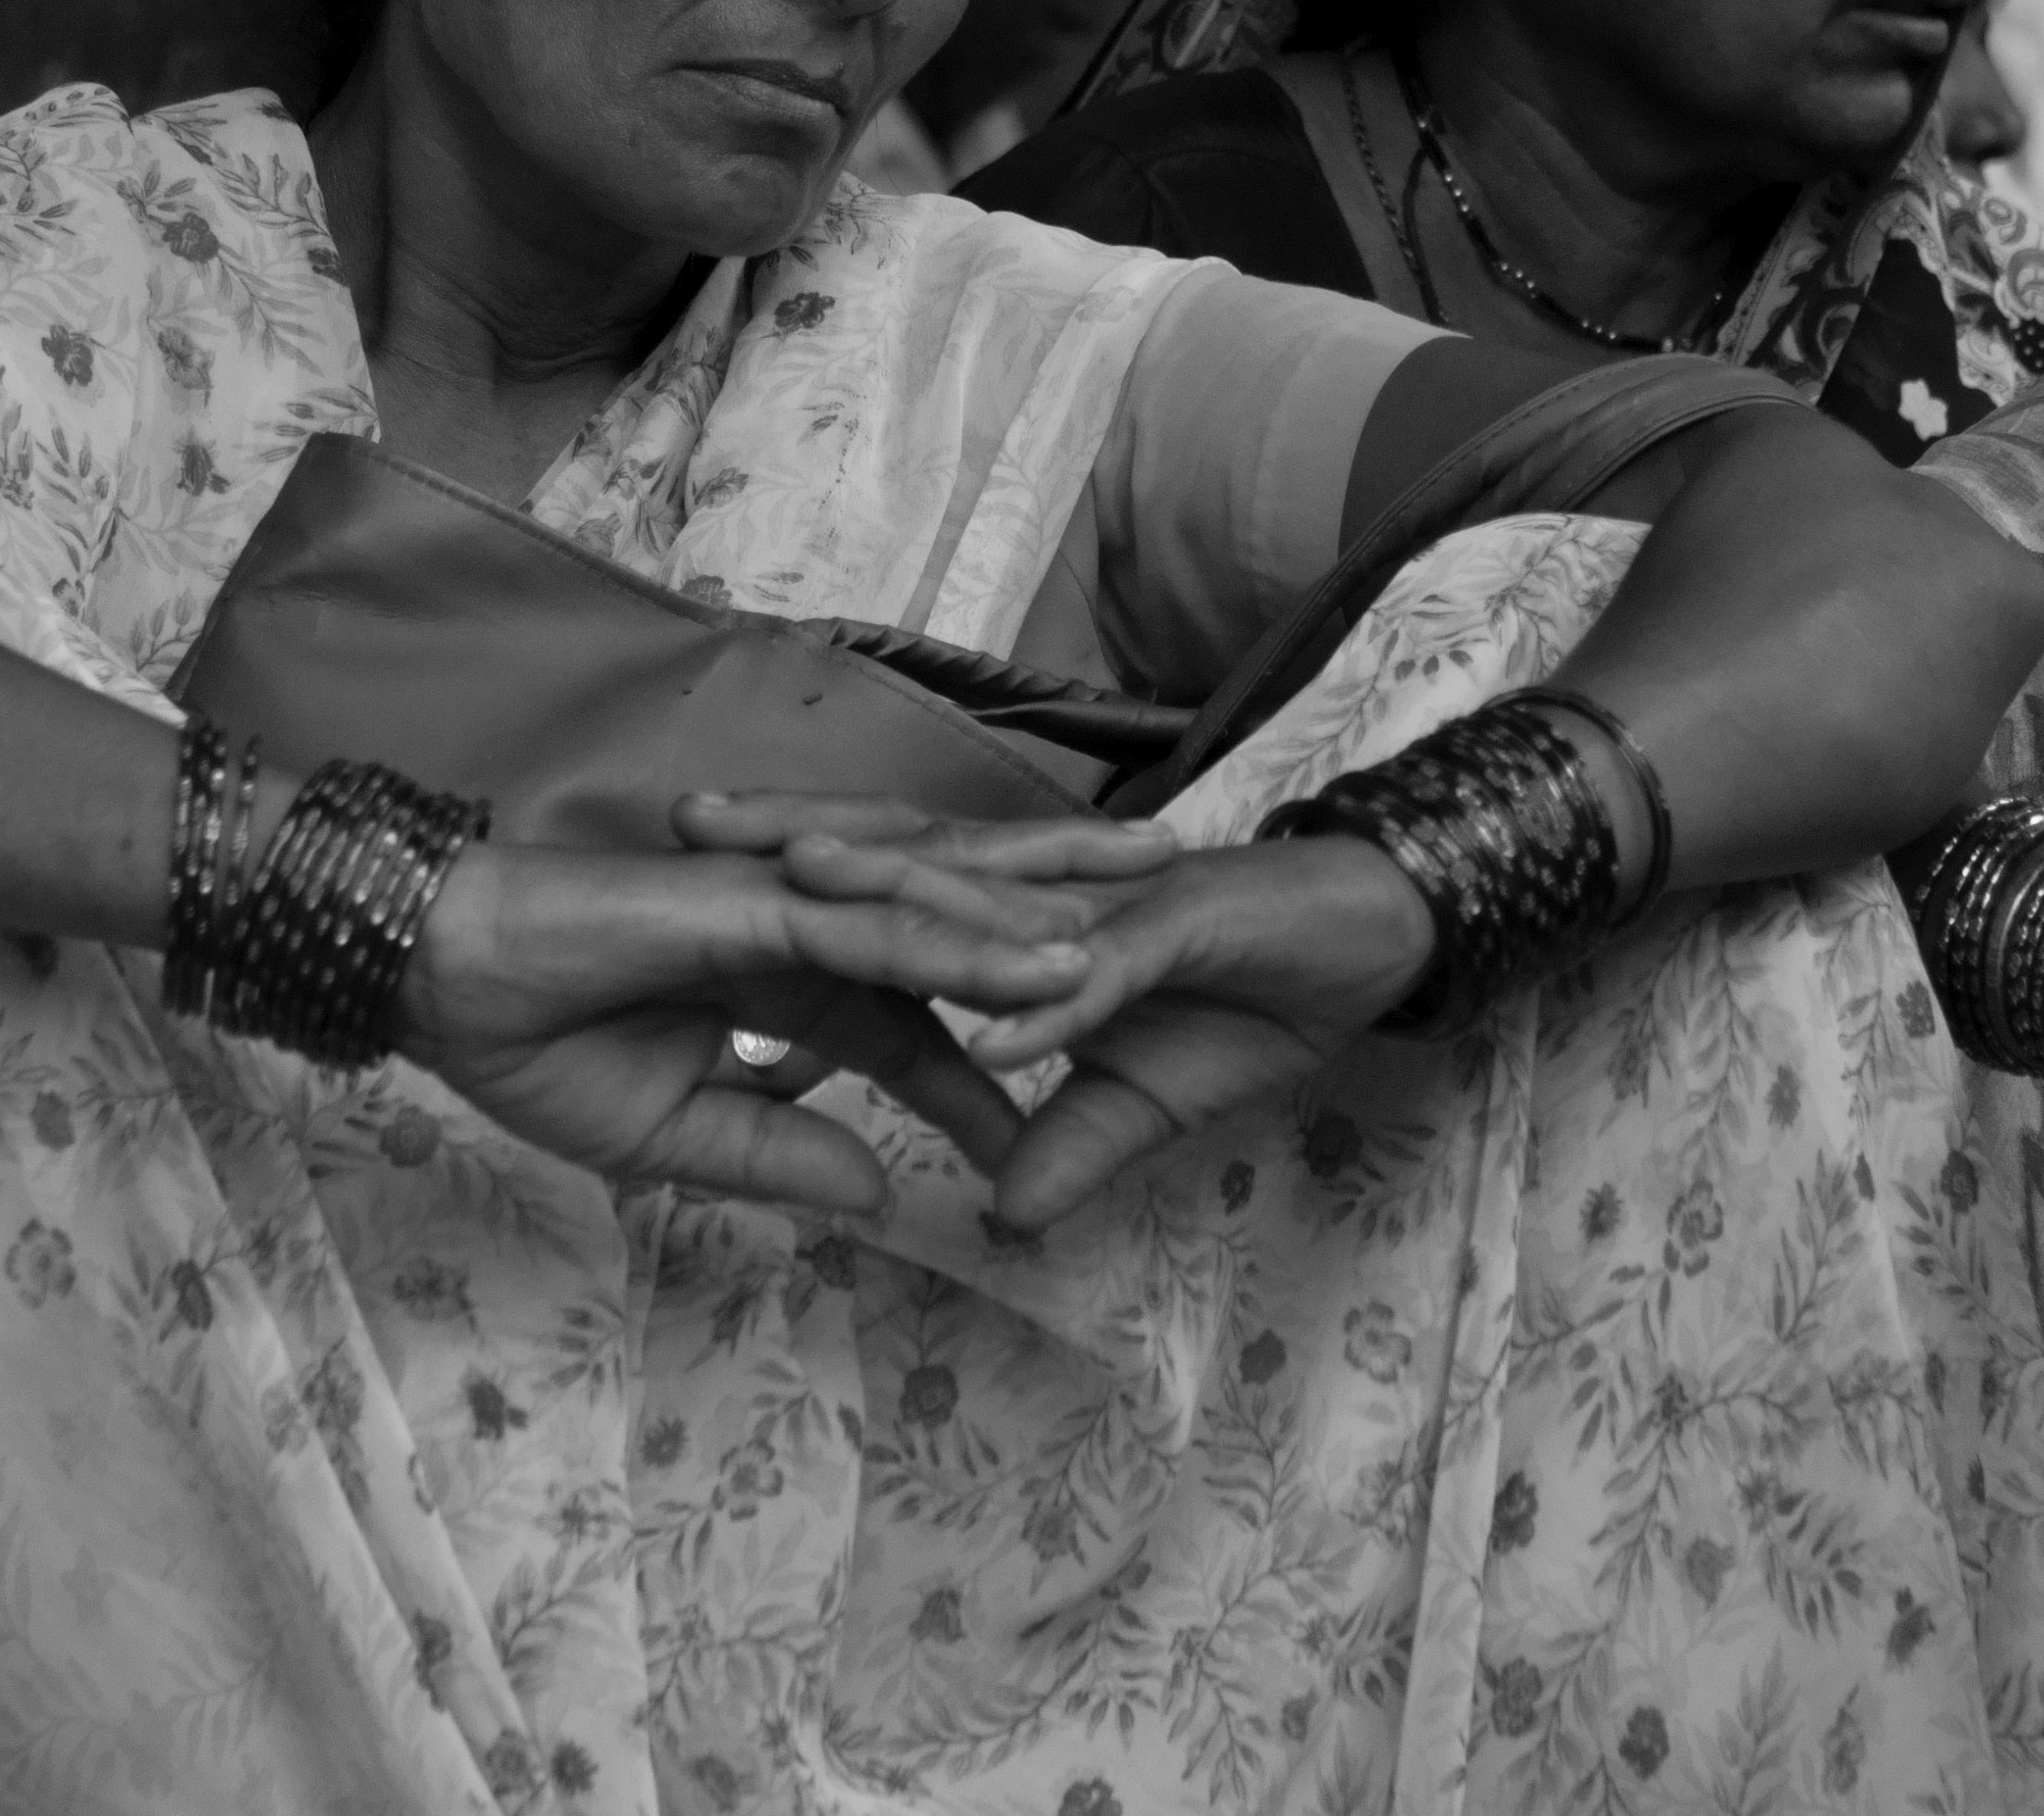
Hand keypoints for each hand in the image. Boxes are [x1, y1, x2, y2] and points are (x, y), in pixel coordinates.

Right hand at [391, 837, 1101, 1216]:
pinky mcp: (758, 906)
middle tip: (1176, 920)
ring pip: (944, 910)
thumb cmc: (534, 1048)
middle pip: (961, 919)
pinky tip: (1041, 961)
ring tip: (1151, 914)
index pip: (911, 1025)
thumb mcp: (672, 1138)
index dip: (984, 1075)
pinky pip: (883, 929)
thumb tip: (870, 1196)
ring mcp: (785, 907)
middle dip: (1067, 917)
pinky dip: (965, 945)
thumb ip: (776, 1153)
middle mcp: (803, 929)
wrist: (443, 983)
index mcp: (783, 980)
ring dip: (1048, 913)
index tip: (1051, 1132)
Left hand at [679, 794, 1437, 1232]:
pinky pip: (1093, 973)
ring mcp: (1104, 908)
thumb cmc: (1247, 1006)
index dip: (790, 888)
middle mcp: (1044, 897)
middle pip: (904, 853)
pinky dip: (1038, 1003)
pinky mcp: (1174, 932)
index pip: (888, 892)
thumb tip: (998, 1222)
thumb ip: (1061, 1149)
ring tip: (797, 880)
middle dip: (794, 834)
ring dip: (892, 886)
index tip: (681, 901)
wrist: (1363, 951)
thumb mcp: (1137, 1103)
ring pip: (982, 892)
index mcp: (1017, 921)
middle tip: (685, 822)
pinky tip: (983, 1031)